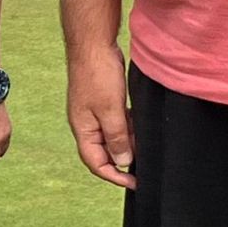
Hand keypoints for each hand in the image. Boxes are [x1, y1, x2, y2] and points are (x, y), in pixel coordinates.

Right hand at [65, 45, 134, 188]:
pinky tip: (140, 124)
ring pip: (112, 137)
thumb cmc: (97, 74)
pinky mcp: (103, 101)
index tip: (134, 182)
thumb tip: (122, 162)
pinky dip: (128, 127)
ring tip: (144, 143)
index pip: (96, 163)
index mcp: (83, 130)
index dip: (114, 176)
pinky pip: (116, 122)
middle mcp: (86, 124)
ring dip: (127, 142)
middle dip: (123, 160)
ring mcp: (94, 112)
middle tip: (144, 162)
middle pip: (103, 152)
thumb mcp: (111, 110)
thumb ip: (117, 138)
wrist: (93, 43)